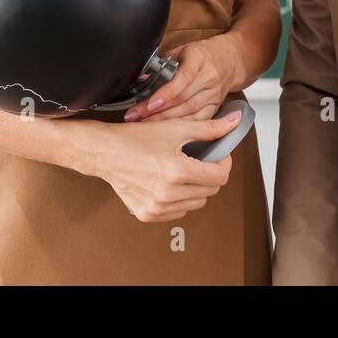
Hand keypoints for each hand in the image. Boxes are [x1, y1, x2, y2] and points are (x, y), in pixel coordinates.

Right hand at [82, 112, 241, 221]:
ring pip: (197, 202)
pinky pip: (179, 211)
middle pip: (211, 190)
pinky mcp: (148, 215)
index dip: (224, 163)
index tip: (219, 156)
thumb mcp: (176, 128)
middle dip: (210, 174)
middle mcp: (168, 194)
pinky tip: (169, 183)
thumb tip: (233, 122)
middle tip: (199, 160)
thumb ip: (209, 129)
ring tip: (182, 171)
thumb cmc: (136, 138)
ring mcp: (157, 207)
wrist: (105, 152)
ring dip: (196, 188)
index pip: (220, 176)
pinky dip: (180, 199)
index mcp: (177, 171)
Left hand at [124, 34, 241, 121]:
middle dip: (158, 111)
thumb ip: (163, 63)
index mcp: (199, 60)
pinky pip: (198, 120)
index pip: (183, 79)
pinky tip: (167, 130)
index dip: (166, 94)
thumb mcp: (182, 50)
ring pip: (190, 112)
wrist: (230, 60)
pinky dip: (182, 126)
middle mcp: (209, 78)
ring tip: (146, 124)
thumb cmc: (203, 54)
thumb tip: (142, 78)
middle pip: (183, 99)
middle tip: (137, 116)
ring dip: (167, 120)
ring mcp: (214, 94)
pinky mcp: (216, 106)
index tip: (150, 104)